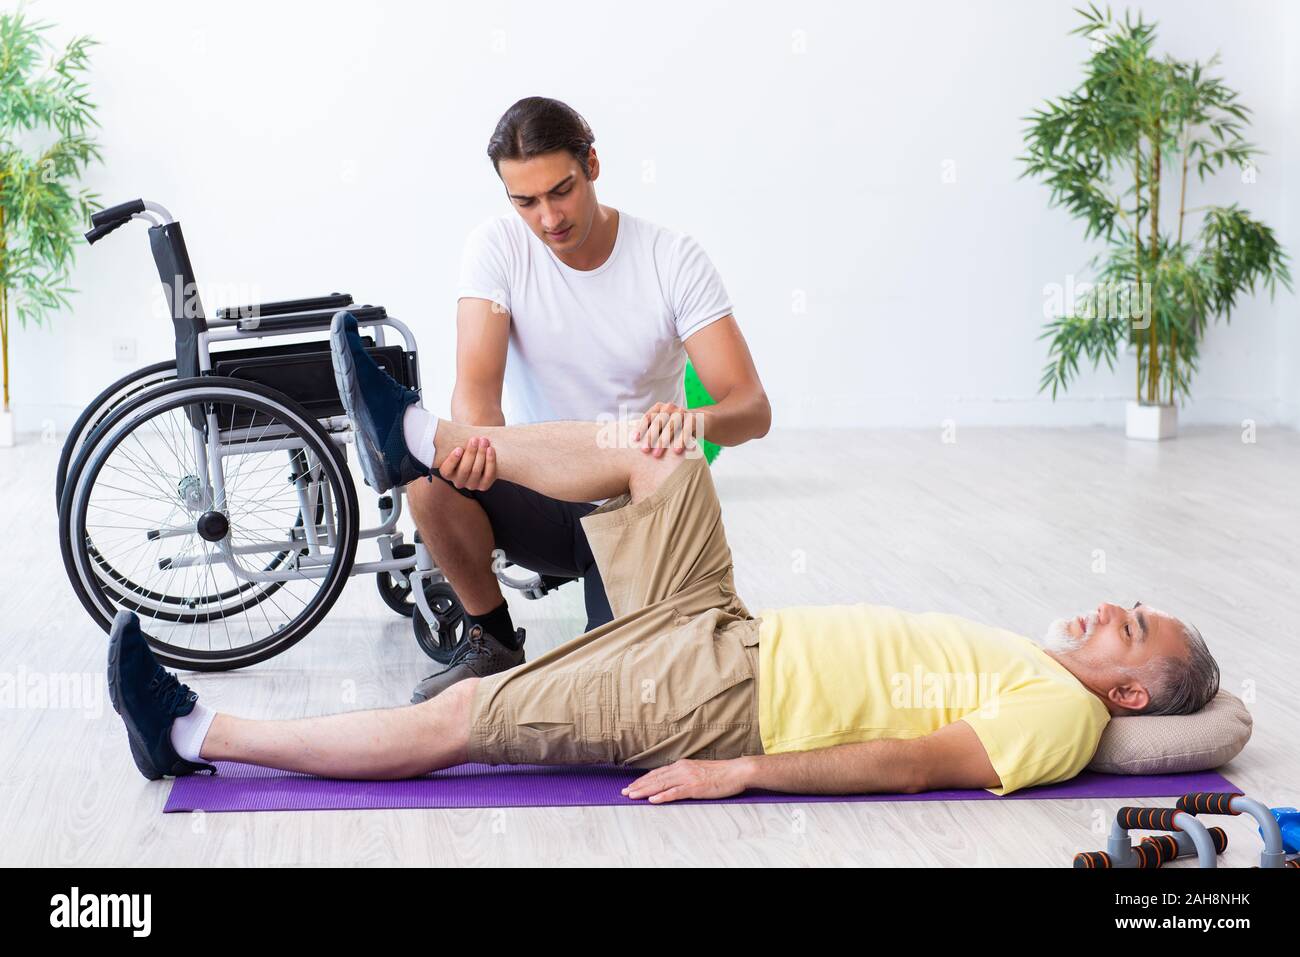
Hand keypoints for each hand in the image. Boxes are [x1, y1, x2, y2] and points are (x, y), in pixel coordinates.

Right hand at [438, 435, 496, 490]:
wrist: (480, 450)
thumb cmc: (464, 445)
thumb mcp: (455, 442)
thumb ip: (448, 438)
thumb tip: (440, 426)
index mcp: (447, 473)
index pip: (446, 471)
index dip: (453, 460)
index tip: (458, 448)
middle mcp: (458, 482)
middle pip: (464, 470)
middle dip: (470, 453)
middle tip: (475, 439)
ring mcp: (471, 485)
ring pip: (476, 471)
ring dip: (481, 454)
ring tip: (484, 441)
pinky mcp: (484, 485)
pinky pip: (488, 475)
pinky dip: (490, 462)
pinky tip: (491, 449)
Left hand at [621, 757, 752, 803]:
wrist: (737, 771)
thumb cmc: (720, 774)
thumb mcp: (698, 771)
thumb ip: (685, 775)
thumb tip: (673, 781)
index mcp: (682, 765)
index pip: (658, 773)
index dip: (643, 780)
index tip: (631, 785)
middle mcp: (682, 769)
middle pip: (655, 778)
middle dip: (638, 786)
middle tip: (624, 792)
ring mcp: (688, 778)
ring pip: (661, 785)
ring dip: (645, 790)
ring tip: (632, 795)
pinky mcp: (695, 787)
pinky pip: (675, 792)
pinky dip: (663, 796)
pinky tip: (653, 800)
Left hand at [631, 403, 702, 457]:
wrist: (700, 421)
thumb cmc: (675, 427)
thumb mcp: (663, 426)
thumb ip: (650, 431)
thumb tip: (630, 443)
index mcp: (659, 408)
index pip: (648, 417)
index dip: (641, 428)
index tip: (634, 440)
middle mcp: (670, 407)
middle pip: (658, 422)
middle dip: (650, 437)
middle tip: (644, 451)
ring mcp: (682, 412)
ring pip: (671, 427)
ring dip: (663, 441)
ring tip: (657, 455)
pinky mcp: (694, 419)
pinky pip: (686, 430)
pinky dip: (681, 441)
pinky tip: (676, 451)